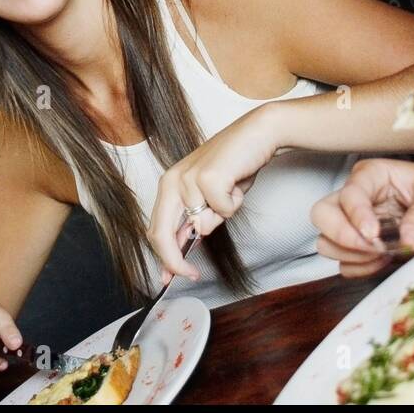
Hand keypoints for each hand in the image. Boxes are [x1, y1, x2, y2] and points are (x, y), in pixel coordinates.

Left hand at [148, 106, 280, 284]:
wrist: (258, 135)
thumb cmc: (235, 166)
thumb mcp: (209, 197)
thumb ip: (194, 220)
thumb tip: (183, 249)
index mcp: (168, 185)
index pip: (155, 229)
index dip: (163, 258)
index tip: (171, 277)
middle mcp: (172, 181)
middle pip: (161, 234)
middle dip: (175, 261)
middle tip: (192, 274)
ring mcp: (188, 178)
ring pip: (203, 224)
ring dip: (223, 216)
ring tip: (231, 193)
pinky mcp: (208, 177)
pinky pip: (223, 212)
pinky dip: (234, 204)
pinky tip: (237, 184)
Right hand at [310, 158, 413, 277]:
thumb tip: (406, 241)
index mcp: (370, 176)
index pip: (348, 195)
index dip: (356, 217)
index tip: (375, 236)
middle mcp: (356, 197)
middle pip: (321, 216)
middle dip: (343, 237)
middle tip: (375, 249)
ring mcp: (354, 223)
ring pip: (326, 242)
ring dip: (351, 255)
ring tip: (385, 255)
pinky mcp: (361, 246)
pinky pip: (344, 263)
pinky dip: (360, 268)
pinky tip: (384, 262)